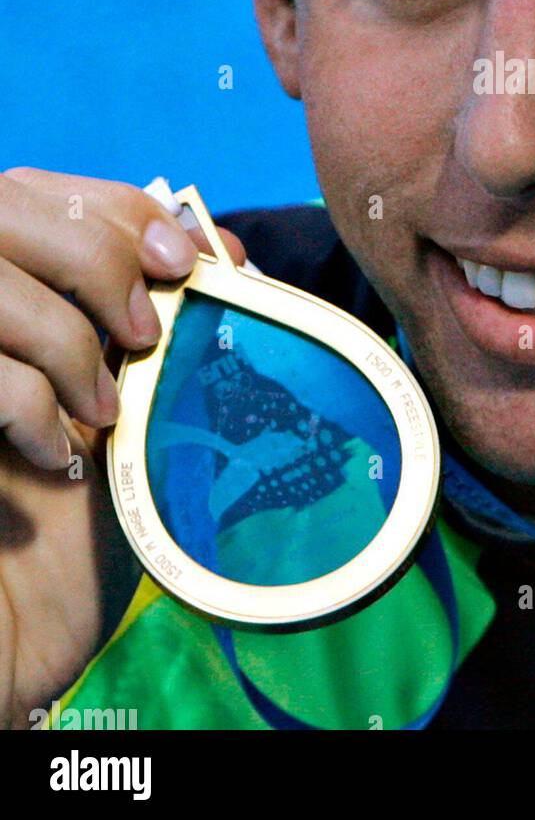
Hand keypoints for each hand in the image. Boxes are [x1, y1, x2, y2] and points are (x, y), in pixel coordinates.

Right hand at [0, 168, 244, 729]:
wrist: (19, 630)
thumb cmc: (79, 516)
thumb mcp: (134, 403)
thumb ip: (153, 321)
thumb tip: (226, 249)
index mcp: (7, 280)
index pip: (51, 190)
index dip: (122, 210)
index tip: (187, 259)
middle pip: (8, 203)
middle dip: (97, 256)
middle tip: (145, 332)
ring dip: (67, 341)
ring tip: (104, 409)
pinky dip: (32, 407)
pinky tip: (57, 456)